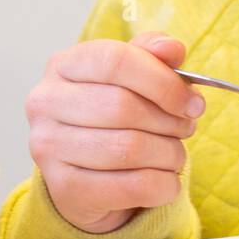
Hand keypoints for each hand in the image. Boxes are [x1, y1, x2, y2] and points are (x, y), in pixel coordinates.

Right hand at [25, 32, 204, 233]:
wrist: (87, 174)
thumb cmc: (114, 114)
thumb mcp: (134, 75)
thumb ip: (154, 54)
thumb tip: (171, 49)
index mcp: (64, 65)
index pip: (116, 61)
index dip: (163, 82)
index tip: (193, 102)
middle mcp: (46, 103)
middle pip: (123, 107)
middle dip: (169, 121)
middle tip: (187, 127)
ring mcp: (48, 148)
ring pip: (128, 149)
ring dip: (169, 154)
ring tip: (175, 153)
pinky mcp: (64, 190)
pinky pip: (131, 187)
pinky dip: (163, 184)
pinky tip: (167, 180)